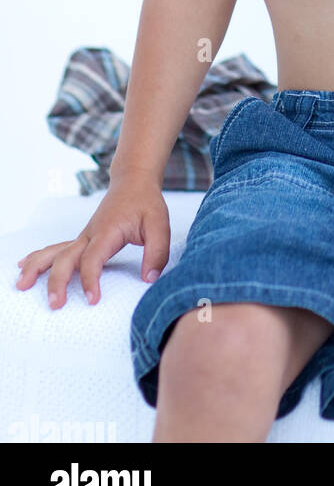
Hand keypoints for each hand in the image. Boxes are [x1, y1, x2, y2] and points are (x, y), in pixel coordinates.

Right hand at [15, 174, 169, 308]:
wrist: (134, 182)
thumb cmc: (146, 203)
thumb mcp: (159, 224)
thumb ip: (157, 252)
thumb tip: (149, 279)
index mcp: (107, 232)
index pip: (92, 259)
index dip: (89, 279)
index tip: (92, 300)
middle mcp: (90, 234)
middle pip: (66, 257)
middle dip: (57, 281)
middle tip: (55, 304)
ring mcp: (83, 236)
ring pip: (55, 252)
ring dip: (37, 267)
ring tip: (21, 285)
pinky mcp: (83, 238)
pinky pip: (57, 249)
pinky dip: (39, 258)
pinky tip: (25, 267)